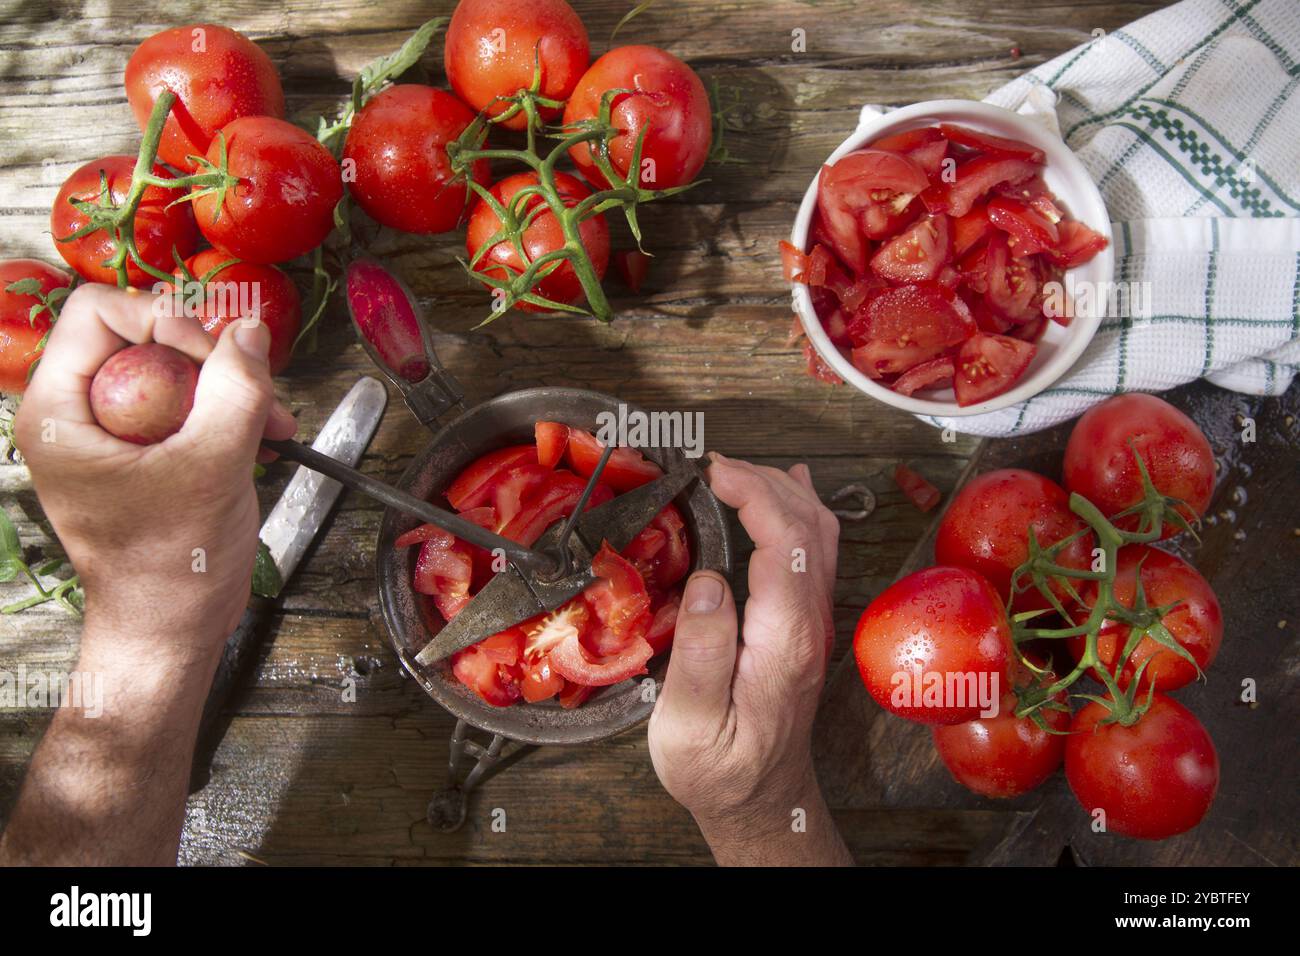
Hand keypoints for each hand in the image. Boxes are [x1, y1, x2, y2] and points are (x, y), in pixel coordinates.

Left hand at [14, 283, 296, 655]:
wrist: (171, 631)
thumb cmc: (169, 570)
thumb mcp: (212, 467)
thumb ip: (235, 390)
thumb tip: (250, 331)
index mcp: (60, 412)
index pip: (99, 312)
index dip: (164, 321)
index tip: (214, 359)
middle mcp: (76, 414)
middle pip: (141, 337)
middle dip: (209, 359)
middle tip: (253, 391)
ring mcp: (110, 434)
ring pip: (171, 369)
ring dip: (229, 387)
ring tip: (270, 424)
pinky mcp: (142, 452)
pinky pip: (185, 404)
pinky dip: (226, 412)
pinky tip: (261, 439)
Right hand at [648, 453, 851, 865]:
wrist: (760, 800)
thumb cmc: (719, 768)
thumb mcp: (691, 726)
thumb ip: (702, 656)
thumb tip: (708, 584)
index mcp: (784, 640)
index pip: (787, 542)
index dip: (755, 494)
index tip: (714, 471)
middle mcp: (809, 625)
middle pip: (808, 527)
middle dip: (764, 481)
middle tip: (712, 465)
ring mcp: (812, 623)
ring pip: (819, 535)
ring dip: (782, 491)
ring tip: (736, 472)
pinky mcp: (803, 626)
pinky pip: (815, 552)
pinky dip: (796, 510)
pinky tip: (785, 490)